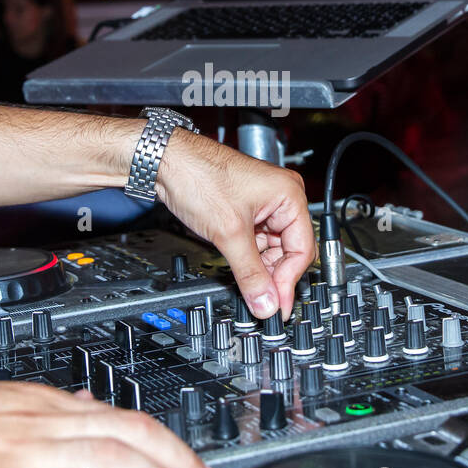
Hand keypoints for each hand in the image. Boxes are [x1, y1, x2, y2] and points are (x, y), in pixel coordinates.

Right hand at [0, 382, 218, 467]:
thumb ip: (40, 411)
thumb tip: (83, 411)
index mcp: (36, 401)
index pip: (121, 414)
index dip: (166, 440)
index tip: (189, 464)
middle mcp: (39, 420)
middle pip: (133, 433)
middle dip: (180, 465)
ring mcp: (23, 453)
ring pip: (117, 462)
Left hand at [156, 130, 314, 319]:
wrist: (165, 161)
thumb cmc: (198, 175)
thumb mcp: (228, 233)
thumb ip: (250, 274)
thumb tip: (266, 303)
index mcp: (289, 195)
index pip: (302, 249)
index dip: (289, 281)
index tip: (277, 306)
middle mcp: (281, 199)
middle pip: (289, 251)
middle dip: (275, 276)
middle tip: (263, 302)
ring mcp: (263, 205)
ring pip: (272, 249)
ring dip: (261, 269)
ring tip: (249, 288)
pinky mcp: (246, 212)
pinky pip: (257, 243)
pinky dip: (249, 259)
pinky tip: (240, 271)